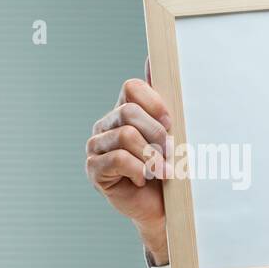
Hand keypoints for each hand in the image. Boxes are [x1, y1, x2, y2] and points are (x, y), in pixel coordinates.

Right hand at [85, 58, 171, 264]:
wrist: (164, 210)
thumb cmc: (169, 171)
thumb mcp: (173, 135)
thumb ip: (163, 100)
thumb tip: (154, 57)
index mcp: (124, 112)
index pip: (132, 88)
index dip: (155, 102)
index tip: (172, 123)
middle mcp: (106, 126)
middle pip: (129, 112)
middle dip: (157, 134)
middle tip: (172, 153)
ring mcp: (96, 147)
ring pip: (126, 135)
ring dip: (152, 155)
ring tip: (163, 171)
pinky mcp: (95, 169)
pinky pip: (118, 159)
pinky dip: (139, 169)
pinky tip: (144, 180)